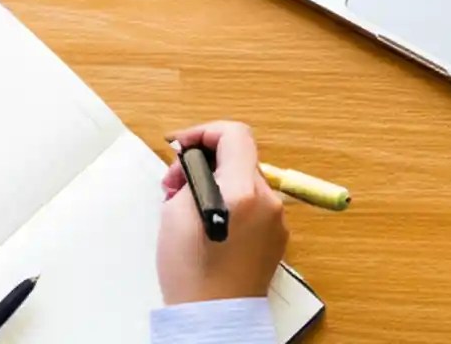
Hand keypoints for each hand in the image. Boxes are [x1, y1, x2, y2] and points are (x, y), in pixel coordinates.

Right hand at [157, 121, 287, 305]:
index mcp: (243, 191)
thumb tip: (194, 161)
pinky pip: (254, 203)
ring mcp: (276, 220)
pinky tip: (208, 221)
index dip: (202, 133)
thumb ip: (189, 175)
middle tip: (174, 183)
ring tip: (186, 206)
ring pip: (244, 180)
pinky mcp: (276, 236)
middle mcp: (268, 201)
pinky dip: (232, 201)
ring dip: (216, 181)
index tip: (181, 146)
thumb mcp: (176, 212)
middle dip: (203, 160)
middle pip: (238, 157)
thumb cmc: (192, 273)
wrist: (214, 316)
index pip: (233, 134)